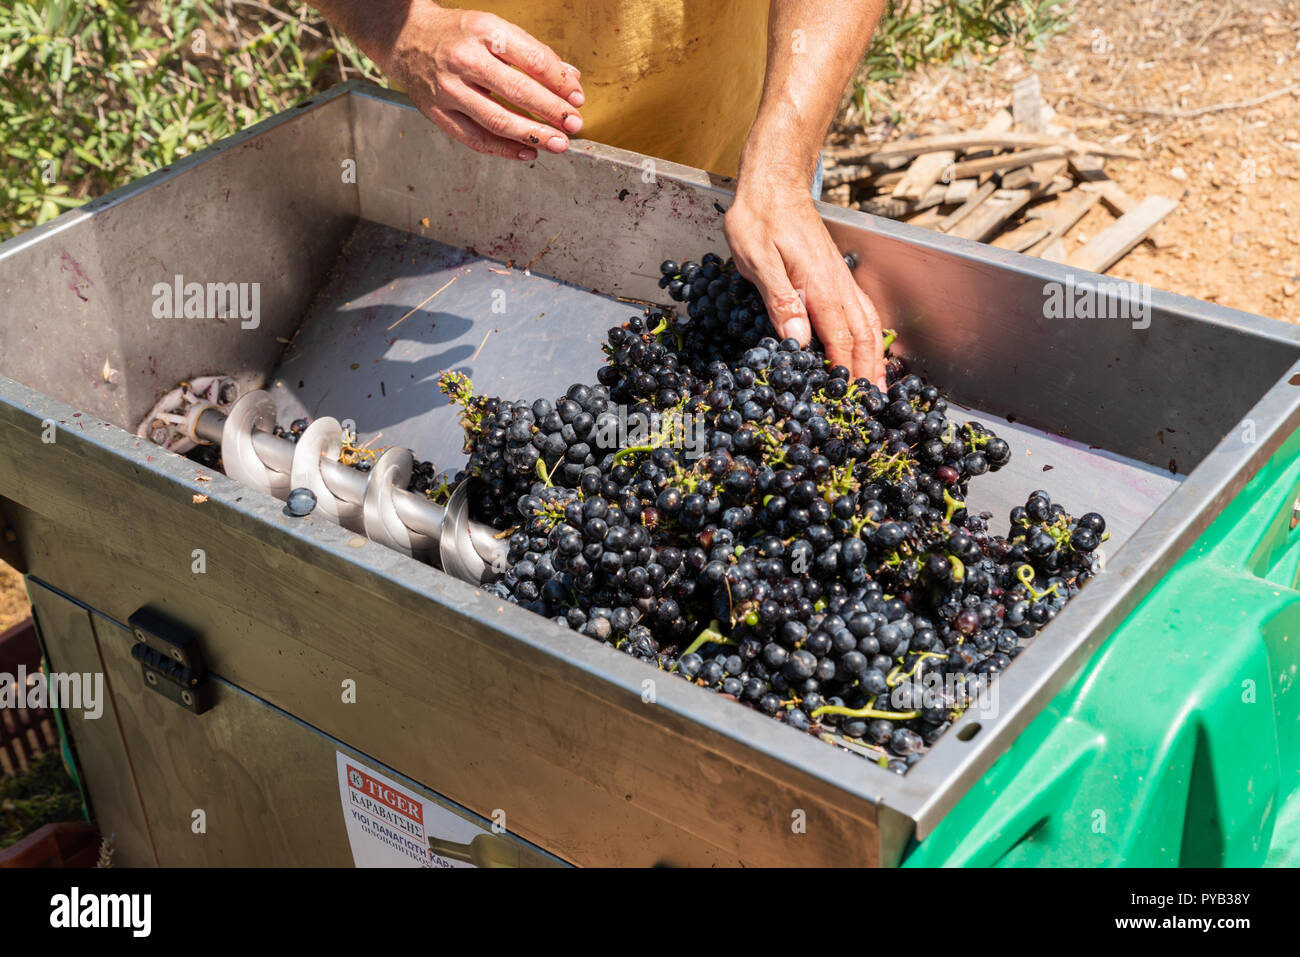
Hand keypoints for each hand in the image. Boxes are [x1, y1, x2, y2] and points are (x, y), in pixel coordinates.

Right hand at [371, 4, 584, 160]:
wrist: (406, 38)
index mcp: (483, 31)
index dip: (560, 82)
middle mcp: (464, 59)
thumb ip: (533, 54)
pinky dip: (504, 149)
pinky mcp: (437, 112)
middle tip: (574, 124)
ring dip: (532, 135)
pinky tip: (527, 152)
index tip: (577, 98)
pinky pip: (475, 138)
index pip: (532, 59)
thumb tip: (570, 80)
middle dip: (552, 111)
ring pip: (497, 119)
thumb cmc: (457, 34)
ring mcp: (448, 88)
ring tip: (557, 143)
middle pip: (517, 91)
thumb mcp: (494, 30)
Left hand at [725, 170, 885, 387]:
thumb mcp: (758, 260)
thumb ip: (779, 300)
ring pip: (868, 323)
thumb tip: (798, 339)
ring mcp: (840, 279)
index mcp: (819, 287)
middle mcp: (837, 285)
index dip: (844, 371)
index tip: (846, 398)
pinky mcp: (835, 274)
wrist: (774, 185)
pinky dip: (870, 334)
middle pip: (863, 335)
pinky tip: (869, 345)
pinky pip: (861, 310)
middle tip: (870, 403)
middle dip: (868, 371)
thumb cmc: (759, 219)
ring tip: (877, 384)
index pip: (840, 339)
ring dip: (875, 356)